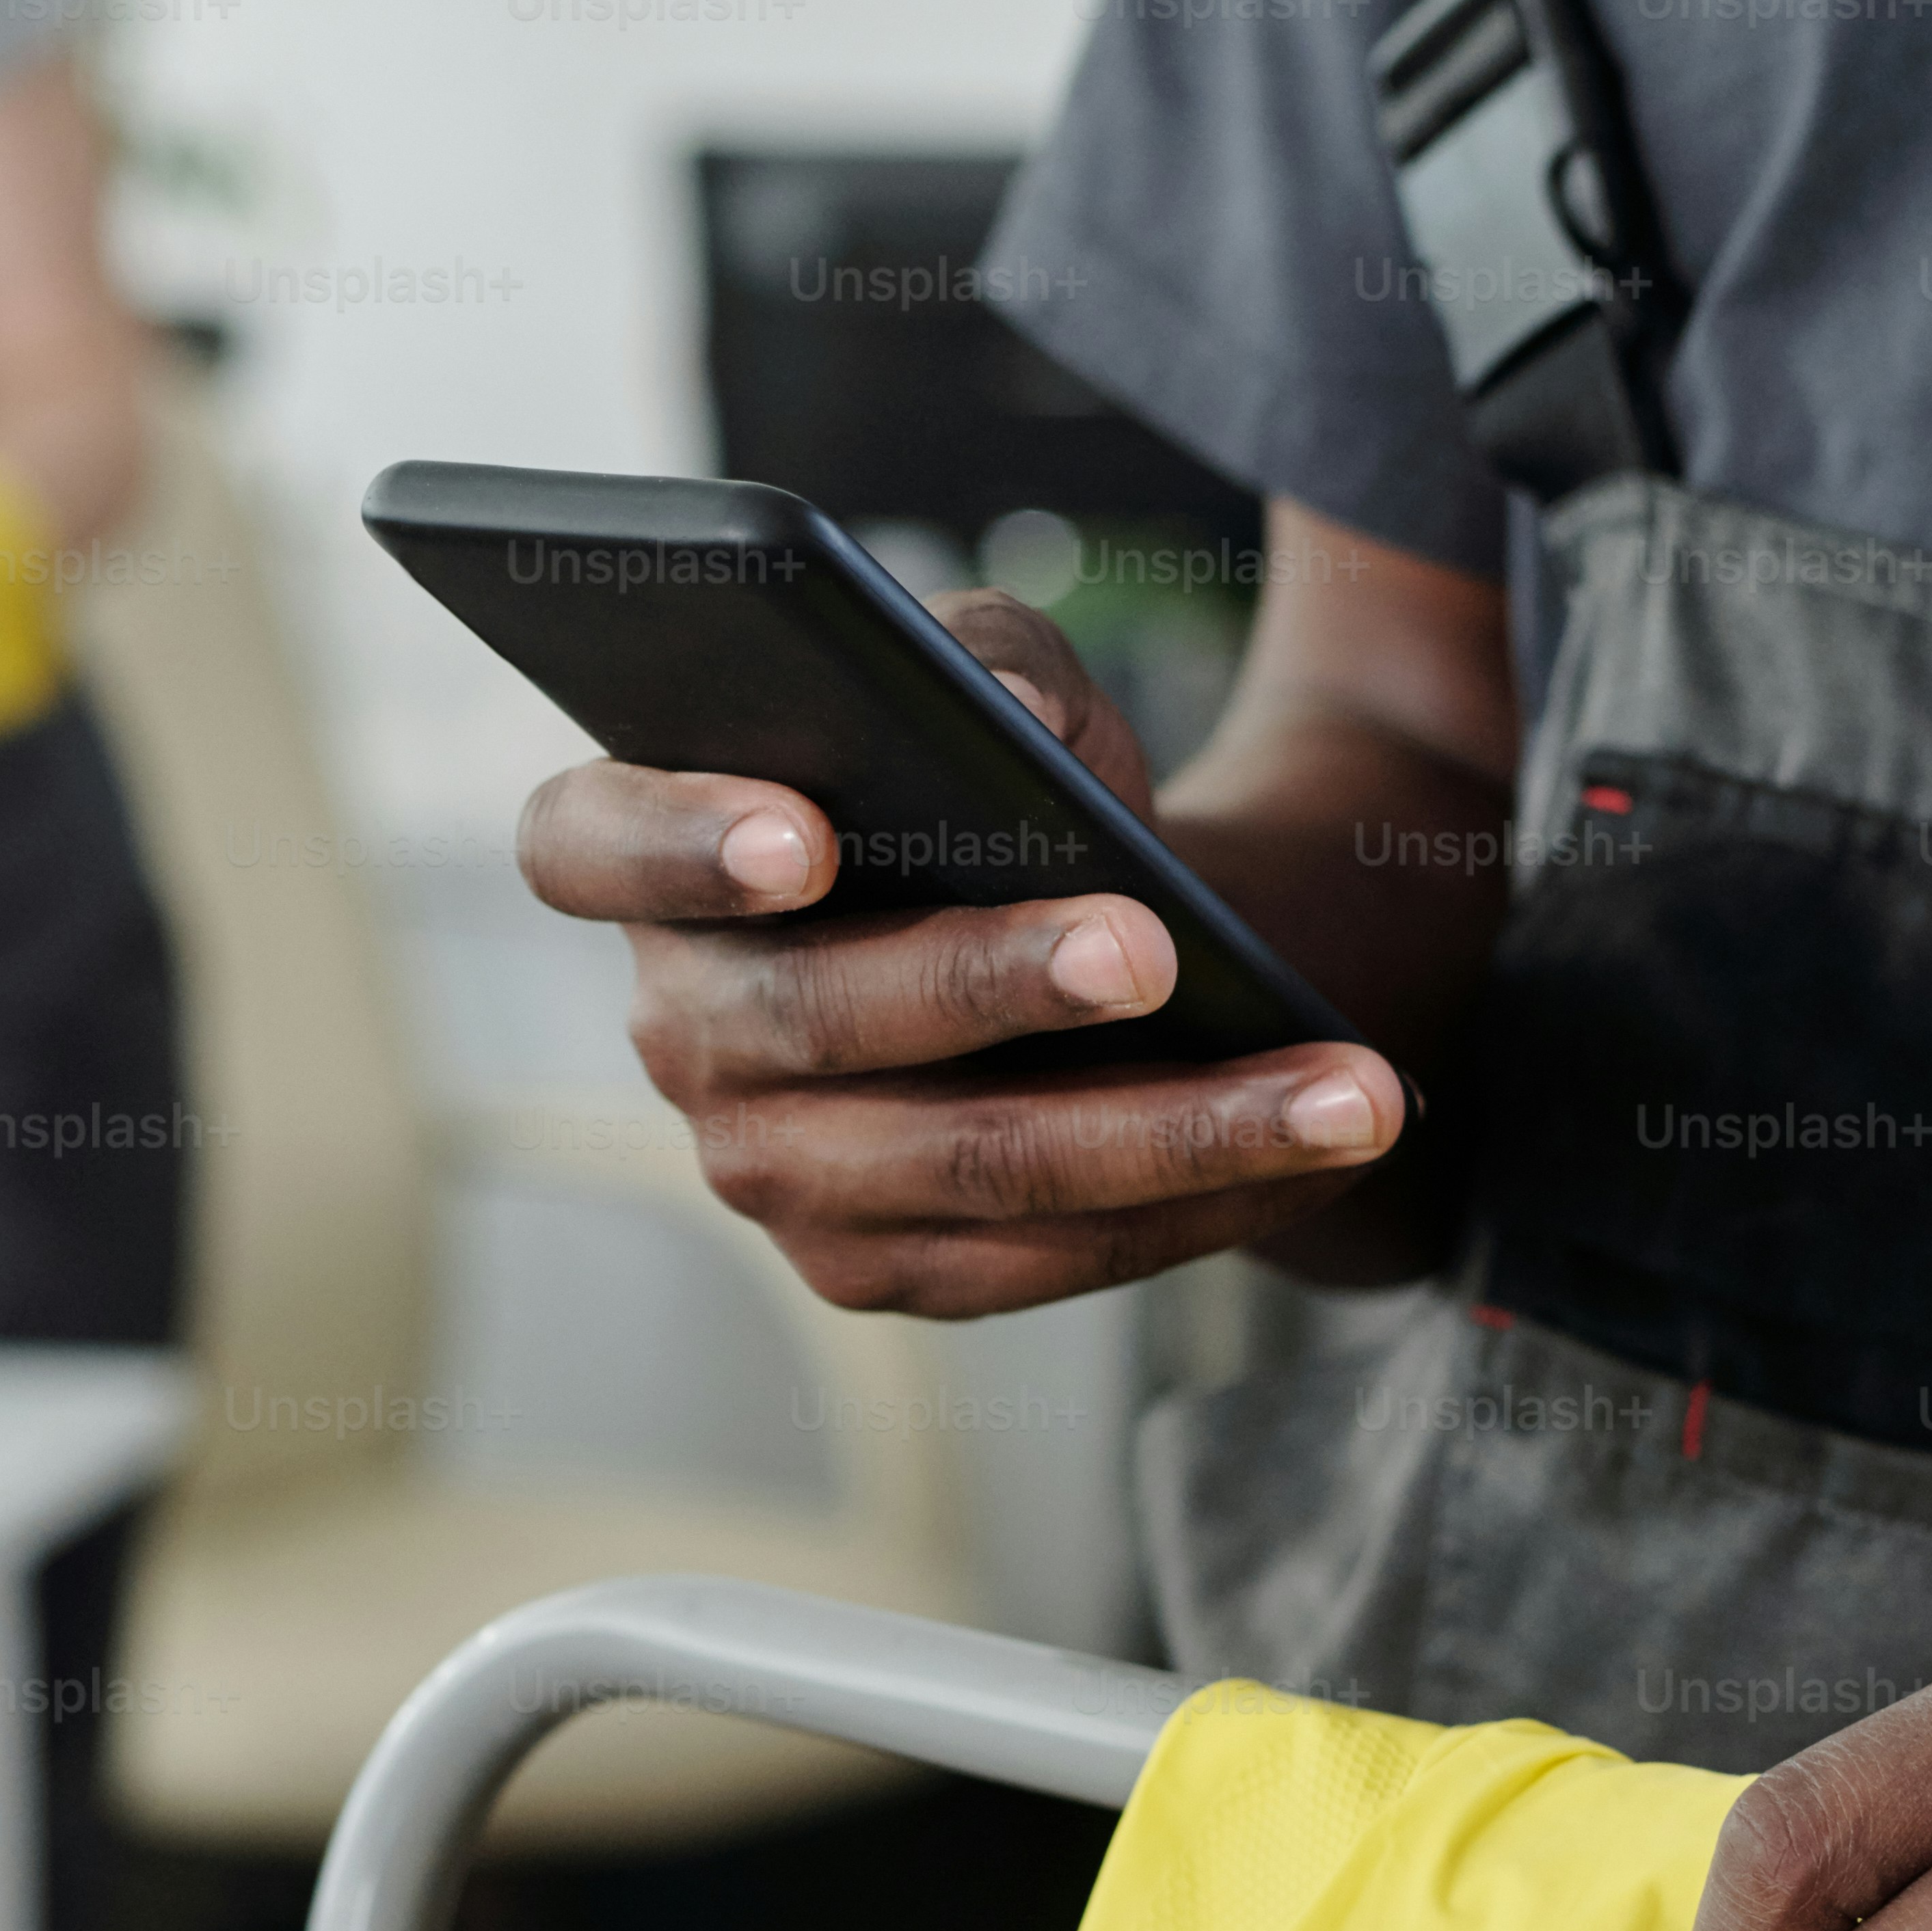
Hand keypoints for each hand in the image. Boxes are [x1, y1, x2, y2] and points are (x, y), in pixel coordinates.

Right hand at [515, 591, 1412, 1315]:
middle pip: (814, 1022)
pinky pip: (1046, 1259)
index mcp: (645, 857)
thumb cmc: (995, 781)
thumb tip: (1019, 725)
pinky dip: (1204, 1202)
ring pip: (968, 1167)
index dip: (676, 842)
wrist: (1064, 928)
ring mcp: (770, 1170)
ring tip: (1343, 1088)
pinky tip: (1327, 1149)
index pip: (588, 844)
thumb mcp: (990, 674)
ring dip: (1175, 1131)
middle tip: (1148, 947)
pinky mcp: (876, 1268)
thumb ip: (981, 662)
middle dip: (990, 984)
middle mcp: (684, 1029)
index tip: (805, 833)